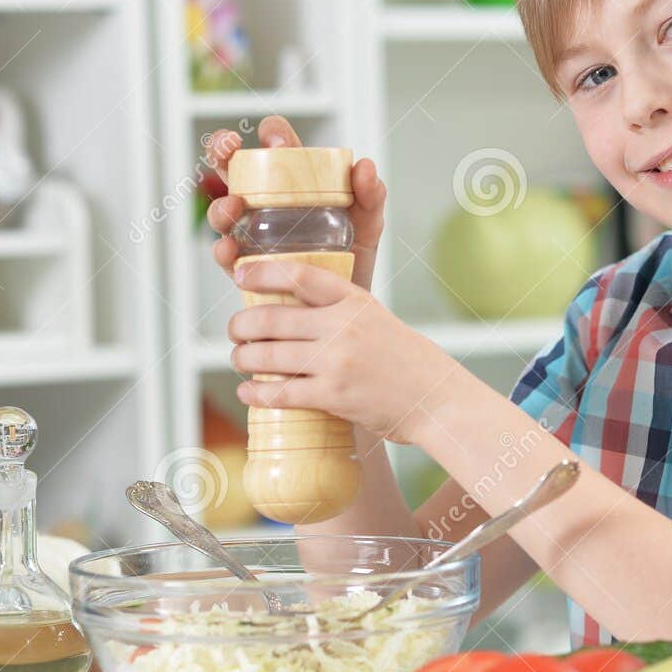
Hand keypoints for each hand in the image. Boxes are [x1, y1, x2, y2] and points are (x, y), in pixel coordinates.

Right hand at [204, 115, 385, 290]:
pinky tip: (229, 249)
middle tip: (228, 148)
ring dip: (221, 205)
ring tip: (232, 207)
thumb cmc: (353, 261)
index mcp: (295, 182)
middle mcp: (266, 203)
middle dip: (223, 150)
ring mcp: (251, 234)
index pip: (278, 146)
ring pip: (223, 211)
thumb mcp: (368, 226)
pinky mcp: (246, 268)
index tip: (277, 141)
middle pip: (235, 167)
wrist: (345, 311)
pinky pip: (226, 256)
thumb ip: (371, 197)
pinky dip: (222, 250)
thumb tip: (364, 166)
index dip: (273, 133)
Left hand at [230, 261, 468, 444]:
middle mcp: (343, 326)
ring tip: (239, 359)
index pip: (300, 276)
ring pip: (269, 356)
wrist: (436, 398)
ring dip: (243, 358)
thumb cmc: (405, 359)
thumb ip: (338, 311)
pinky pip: (282, 393)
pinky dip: (256, 392)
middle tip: (234, 331)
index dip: (262, 272)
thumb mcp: (375, 319)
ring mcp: (337, 362)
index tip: (239, 274)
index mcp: (353, 301)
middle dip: (241, 326)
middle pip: (271, 319)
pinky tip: (247, 391)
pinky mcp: (334, 396)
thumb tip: (290, 312)